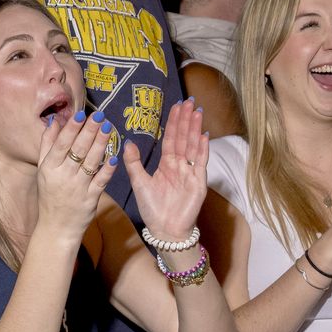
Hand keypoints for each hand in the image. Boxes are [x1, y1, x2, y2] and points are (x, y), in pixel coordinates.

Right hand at [31, 111, 115, 245]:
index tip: (82, 114)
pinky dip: (107, 170)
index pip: (62, 144)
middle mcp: (63, 176)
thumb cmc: (49, 195)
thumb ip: (48, 144)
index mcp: (49, 167)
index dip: (72, 128)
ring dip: (101, 144)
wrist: (56, 227)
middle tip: (100, 116)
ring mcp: (77, 188)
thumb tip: (54, 121)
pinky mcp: (91, 199)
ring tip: (108, 128)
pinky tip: (113, 157)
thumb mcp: (43, 169)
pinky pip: (100, 181)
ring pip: (90, 162)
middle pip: (78, 150)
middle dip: (90, 131)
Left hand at [125, 99, 207, 241]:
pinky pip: (201, 162)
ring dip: (195, 129)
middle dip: (186, 120)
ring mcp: (190, 172)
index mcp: (166, 164)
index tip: (176, 106)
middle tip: (189, 101)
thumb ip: (133, 163)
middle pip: (184, 138)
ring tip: (197, 112)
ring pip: (193, 146)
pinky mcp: (198, 182)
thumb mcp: (139, 182)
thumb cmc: (152, 209)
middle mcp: (180, 165)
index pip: (171, 138)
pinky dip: (203, 149)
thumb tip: (127, 142)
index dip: (173, 123)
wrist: (165, 229)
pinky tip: (204, 135)